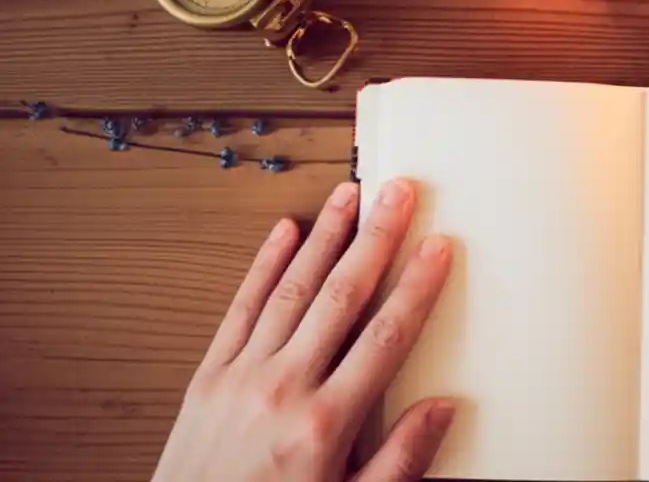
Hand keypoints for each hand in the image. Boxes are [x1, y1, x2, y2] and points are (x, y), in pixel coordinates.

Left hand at [153, 179, 454, 481]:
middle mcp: (282, 388)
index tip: (437, 250)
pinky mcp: (209, 376)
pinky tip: (284, 232)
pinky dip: (264, 265)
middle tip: (398, 194)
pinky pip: (241, 307)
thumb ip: (401, 462)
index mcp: (324, 424)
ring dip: (326, 236)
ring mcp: (241, 377)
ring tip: (351, 196)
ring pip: (293, 288)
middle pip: (342, 296)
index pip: (386, 338)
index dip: (417, 287)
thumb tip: (440, 412)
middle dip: (377, 238)